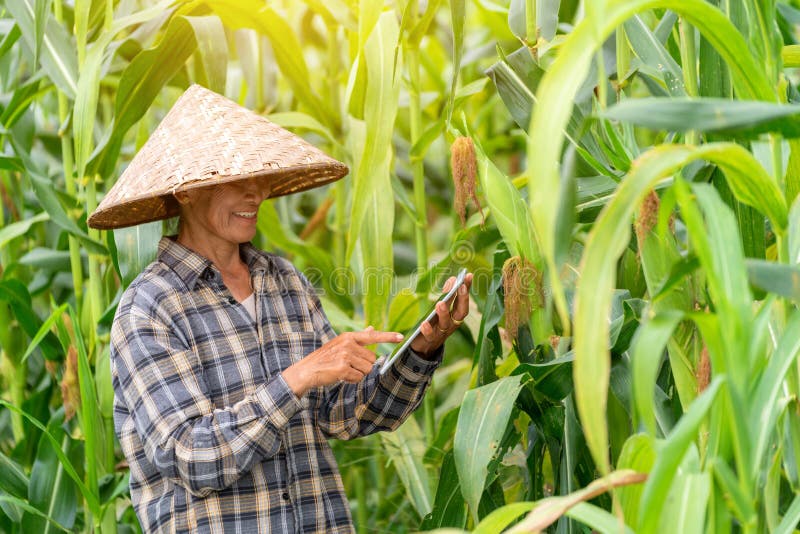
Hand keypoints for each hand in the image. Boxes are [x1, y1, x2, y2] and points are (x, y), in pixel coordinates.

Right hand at [282, 327, 402, 396]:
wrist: (307, 370)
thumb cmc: (325, 358)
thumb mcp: (341, 344)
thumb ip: (358, 338)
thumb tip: (372, 328)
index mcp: (348, 336)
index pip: (372, 336)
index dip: (388, 336)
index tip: (401, 337)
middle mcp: (348, 344)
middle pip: (372, 359)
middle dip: (363, 366)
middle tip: (348, 366)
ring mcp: (345, 355)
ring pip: (366, 369)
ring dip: (357, 374)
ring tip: (343, 371)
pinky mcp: (342, 368)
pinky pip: (358, 377)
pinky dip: (351, 380)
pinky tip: (340, 376)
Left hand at [409, 272, 472, 357]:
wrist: (425, 347)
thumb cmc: (435, 323)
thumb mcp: (441, 308)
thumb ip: (447, 295)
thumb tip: (453, 279)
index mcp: (456, 315)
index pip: (463, 300)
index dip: (467, 289)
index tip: (468, 276)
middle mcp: (452, 324)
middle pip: (460, 313)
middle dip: (462, 299)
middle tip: (461, 286)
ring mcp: (442, 332)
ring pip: (445, 323)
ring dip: (443, 313)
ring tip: (440, 303)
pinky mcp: (429, 340)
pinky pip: (430, 335)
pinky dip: (427, 330)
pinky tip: (424, 323)